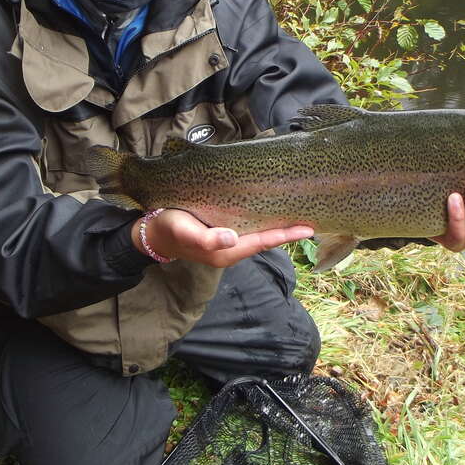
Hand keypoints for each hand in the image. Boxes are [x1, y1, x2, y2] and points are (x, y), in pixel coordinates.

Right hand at [132, 209, 313, 268]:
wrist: (151, 233)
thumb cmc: (169, 228)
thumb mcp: (185, 231)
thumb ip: (207, 238)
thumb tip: (231, 238)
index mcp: (226, 250)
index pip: (263, 242)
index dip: (286, 235)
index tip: (308, 228)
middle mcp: (231, 248)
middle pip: (266, 240)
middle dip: (288, 231)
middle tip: (313, 219)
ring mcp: (228, 242)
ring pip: (260, 235)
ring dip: (278, 227)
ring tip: (299, 215)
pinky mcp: (223, 234)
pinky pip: (250, 230)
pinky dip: (264, 223)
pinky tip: (272, 213)